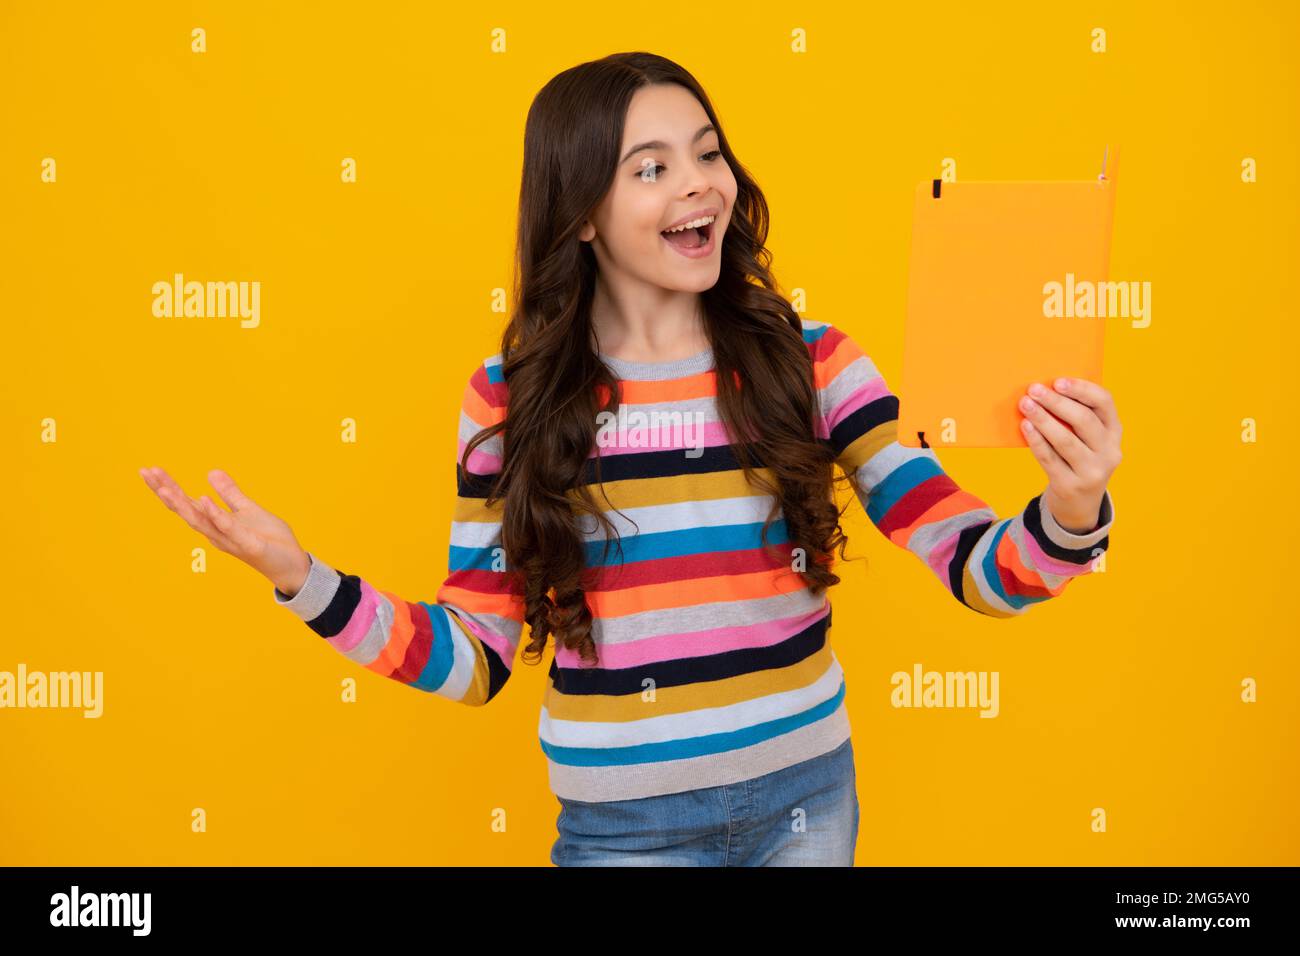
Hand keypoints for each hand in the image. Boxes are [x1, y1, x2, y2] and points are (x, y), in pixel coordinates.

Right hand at [139, 467, 311, 595]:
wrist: (292, 565)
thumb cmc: (270, 539)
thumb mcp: (249, 510)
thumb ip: (230, 494)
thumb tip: (211, 472)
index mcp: (215, 523)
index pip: (186, 503)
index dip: (166, 487)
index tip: (148, 470)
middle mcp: (217, 533)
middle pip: (185, 511)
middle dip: (165, 492)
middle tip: (145, 472)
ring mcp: (231, 540)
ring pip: (201, 521)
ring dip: (182, 505)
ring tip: (164, 487)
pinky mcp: (249, 545)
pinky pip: (229, 528)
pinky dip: (216, 515)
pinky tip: (204, 499)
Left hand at [1018, 378, 1122, 533]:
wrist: (1079, 504)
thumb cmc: (1078, 459)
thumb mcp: (1088, 440)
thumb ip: (1076, 418)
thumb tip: (1045, 391)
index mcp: (1114, 432)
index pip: (1105, 403)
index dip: (1082, 390)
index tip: (1058, 381)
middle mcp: (1109, 451)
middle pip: (1084, 420)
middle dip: (1057, 402)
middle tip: (1034, 389)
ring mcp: (1092, 471)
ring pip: (1066, 440)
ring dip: (1043, 419)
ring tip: (1025, 405)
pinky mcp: (1071, 485)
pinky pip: (1050, 459)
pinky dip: (1036, 441)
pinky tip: (1025, 427)